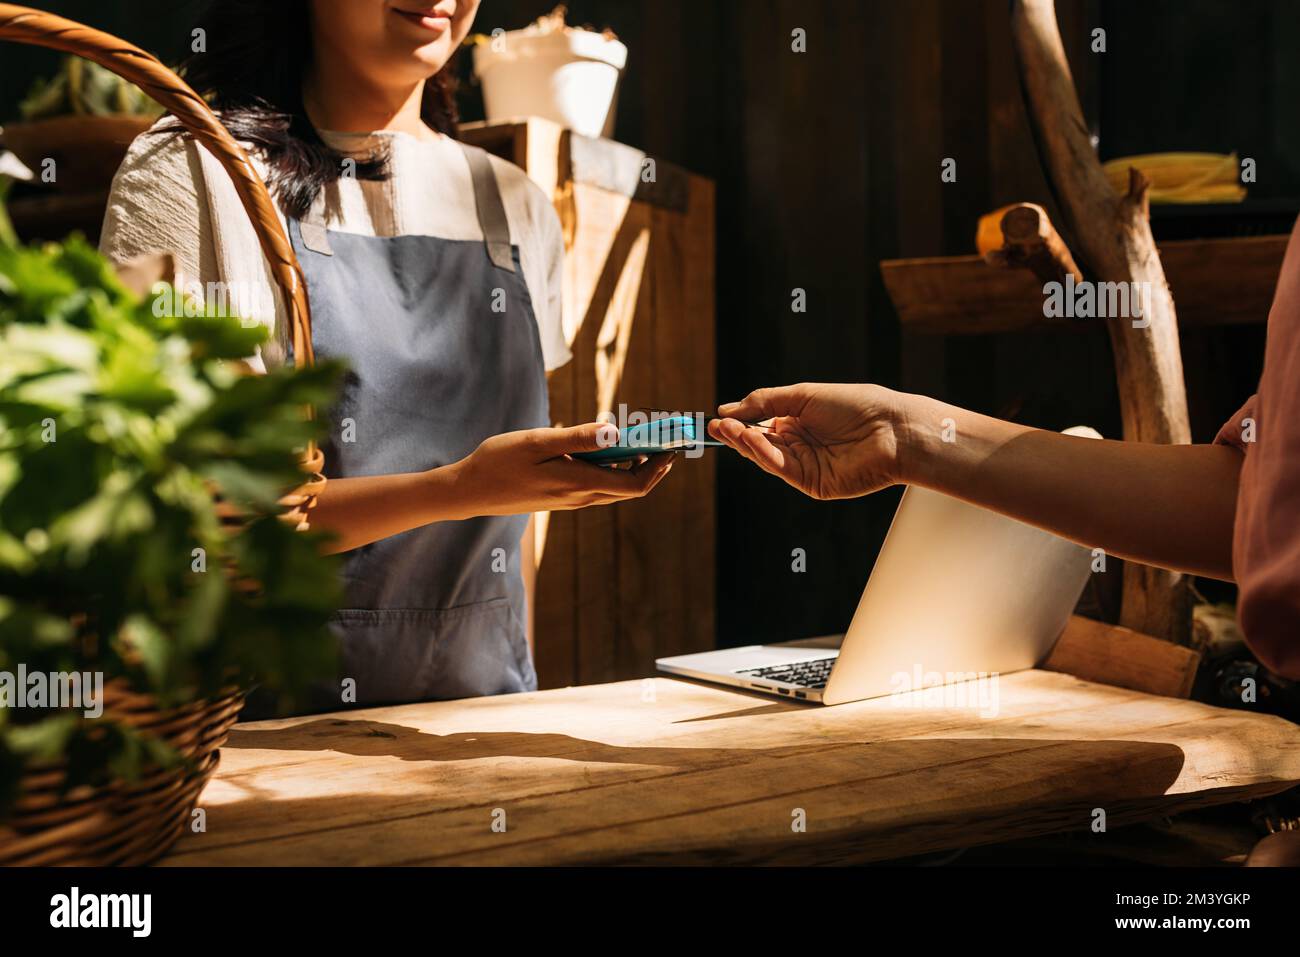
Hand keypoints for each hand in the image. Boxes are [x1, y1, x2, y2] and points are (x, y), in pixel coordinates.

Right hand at [451, 422, 673, 515]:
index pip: (635, 484)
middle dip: (654, 465)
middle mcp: (580, 497)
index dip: (658, 467)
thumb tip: (616, 431)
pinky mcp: (562, 498)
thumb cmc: (498, 462)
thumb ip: (578, 438)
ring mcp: (571, 501)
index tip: (671, 445)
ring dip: (635, 467)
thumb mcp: (537, 441)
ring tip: (645, 441)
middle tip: (666, 439)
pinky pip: (599, 487)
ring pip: (616, 488)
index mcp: (578, 483)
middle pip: (631, 488)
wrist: (469, 491)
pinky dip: (614, 470)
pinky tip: (611, 450)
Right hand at [707, 383, 905, 499]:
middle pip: (758, 443)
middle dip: (736, 435)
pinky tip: (751, 440)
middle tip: (714, 427)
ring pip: (766, 458)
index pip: (760, 425)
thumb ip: (765, 402)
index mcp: (798, 422)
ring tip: (727, 430)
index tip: (717, 418)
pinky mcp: (813, 484)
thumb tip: (727, 410)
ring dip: (745, 444)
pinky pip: (782, 468)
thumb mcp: (804, 395)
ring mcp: (806, 466)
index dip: (738, 423)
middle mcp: (800, 445)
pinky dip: (764, 455)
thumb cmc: (856, 406)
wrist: (892, 429)